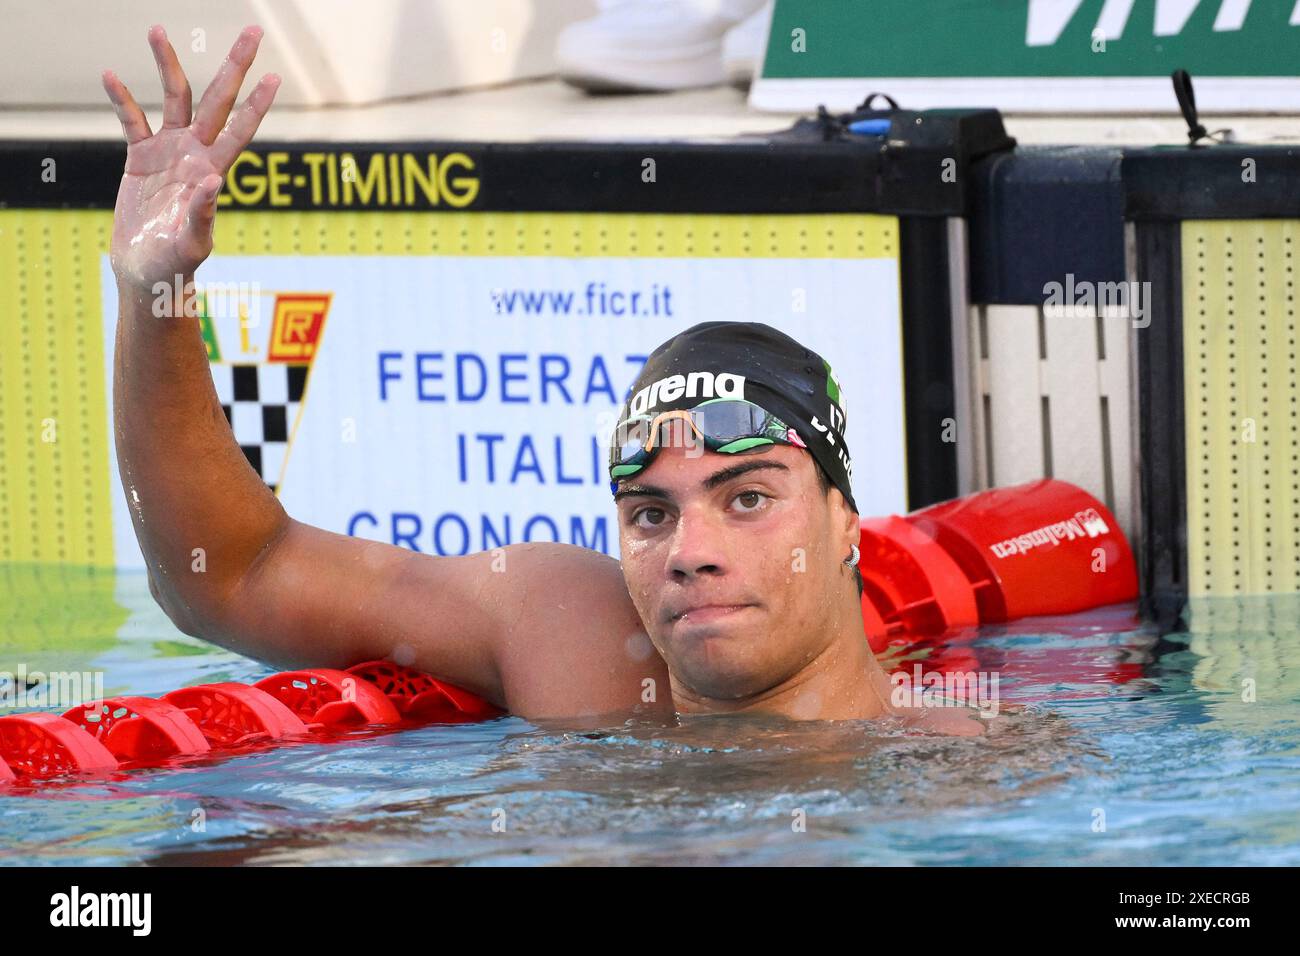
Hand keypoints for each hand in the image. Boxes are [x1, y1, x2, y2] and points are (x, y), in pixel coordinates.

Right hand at [102, 24, 278, 290]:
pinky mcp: (141, 158)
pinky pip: (132, 120)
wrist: (147, 272)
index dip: (257, 105)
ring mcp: (170, 152)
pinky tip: (109, 75)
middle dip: (234, 67)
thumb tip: (214, 181)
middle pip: (217, 100)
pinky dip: (121, 99)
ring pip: (174, 98)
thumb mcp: (192, 241)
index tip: (273, 76)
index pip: (240, 129)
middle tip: (252, 31)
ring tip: (158, 30)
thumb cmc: (175, 263)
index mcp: (214, 170)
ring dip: (167, 65)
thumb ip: (203, 212)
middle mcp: (196, 153)